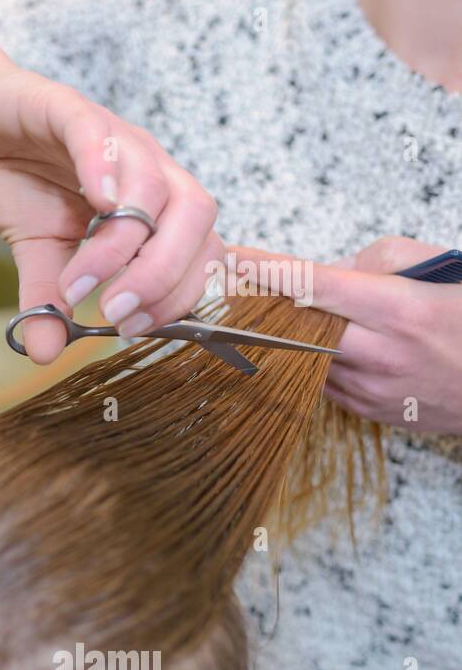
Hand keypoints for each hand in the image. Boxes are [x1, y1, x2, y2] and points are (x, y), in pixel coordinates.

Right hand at [0, 43, 223, 362]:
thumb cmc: (26, 183)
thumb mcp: (36, 253)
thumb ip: (48, 299)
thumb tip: (43, 352)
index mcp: (154, 206)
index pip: (198, 251)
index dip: (176, 296)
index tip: (134, 328)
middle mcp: (148, 169)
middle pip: (195, 217)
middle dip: (161, 275)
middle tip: (115, 313)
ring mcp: (115, 138)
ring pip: (153, 184)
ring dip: (123, 242)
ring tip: (81, 281)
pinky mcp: (71, 111)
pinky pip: (99, 135)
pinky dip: (104, 167)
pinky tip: (94, 200)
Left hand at [232, 238, 461, 432]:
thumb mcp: (439, 267)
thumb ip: (379, 261)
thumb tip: (331, 272)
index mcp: (399, 309)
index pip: (313, 285)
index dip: (266, 270)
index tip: (230, 258)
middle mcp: (380, 353)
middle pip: (293, 327)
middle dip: (263, 306)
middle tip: (239, 288)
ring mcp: (371, 389)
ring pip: (302, 356)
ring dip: (289, 334)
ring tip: (285, 315)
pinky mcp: (367, 411)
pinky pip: (320, 380)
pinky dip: (312, 360)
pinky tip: (320, 345)